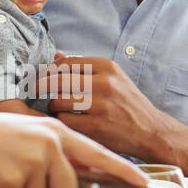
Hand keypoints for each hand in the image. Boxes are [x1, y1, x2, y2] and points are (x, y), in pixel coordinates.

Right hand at [0, 109, 147, 187]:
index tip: (140, 184)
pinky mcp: (13, 180)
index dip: (121, 171)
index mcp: (56, 131)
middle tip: (25, 180)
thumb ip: (56, 158)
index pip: (98, 155)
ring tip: (3, 171)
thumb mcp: (28, 138)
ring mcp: (32, 162)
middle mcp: (49, 144)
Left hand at [38, 55, 166, 156]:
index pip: (65, 62)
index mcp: (107, 67)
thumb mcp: (113, 78)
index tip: (42, 76)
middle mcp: (104, 83)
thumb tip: (56, 55)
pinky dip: (62, 122)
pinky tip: (69, 122)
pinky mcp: (96, 127)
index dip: (49, 70)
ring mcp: (100, 106)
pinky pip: (64, 120)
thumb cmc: (127, 104)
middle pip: (56, 80)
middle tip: (35, 91)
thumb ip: (85, 67)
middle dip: (41, 86)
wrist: (151, 131)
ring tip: (60, 109)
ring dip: (53, 107)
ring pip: (57, 101)